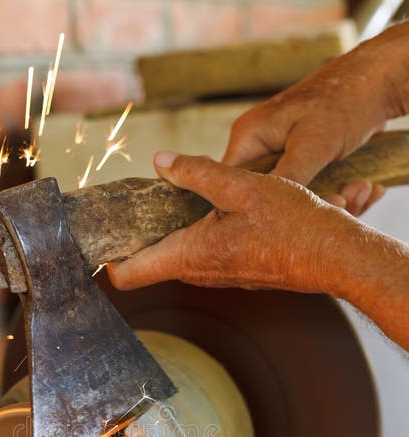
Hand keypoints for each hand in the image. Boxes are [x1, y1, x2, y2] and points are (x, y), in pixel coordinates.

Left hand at [108, 151, 356, 294]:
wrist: (334, 255)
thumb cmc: (293, 225)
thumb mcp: (242, 186)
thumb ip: (197, 173)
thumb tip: (160, 162)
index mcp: (189, 255)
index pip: (127, 274)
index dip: (106, 257)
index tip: (101, 233)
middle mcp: (197, 272)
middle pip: (148, 261)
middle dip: (139, 231)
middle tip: (137, 197)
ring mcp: (216, 274)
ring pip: (177, 253)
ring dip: (172, 227)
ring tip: (177, 193)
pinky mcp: (233, 269)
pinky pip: (202, 252)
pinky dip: (198, 230)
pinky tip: (213, 205)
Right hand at [223, 22, 408, 214]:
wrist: (378, 80)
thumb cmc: (345, 99)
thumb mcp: (314, 143)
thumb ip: (286, 177)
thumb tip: (263, 211)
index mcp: (249, 137)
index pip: (229, 185)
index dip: (249, 209)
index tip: (285, 221)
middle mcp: (260, 148)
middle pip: (265, 197)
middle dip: (304, 209)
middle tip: (342, 203)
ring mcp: (281, 157)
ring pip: (292, 200)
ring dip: (331, 203)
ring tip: (363, 192)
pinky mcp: (302, 164)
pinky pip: (312, 193)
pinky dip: (340, 196)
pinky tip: (367, 189)